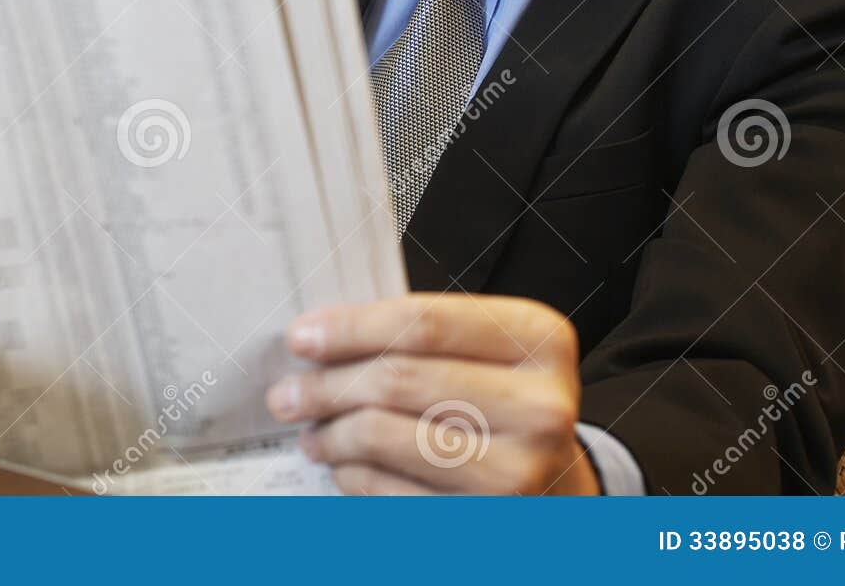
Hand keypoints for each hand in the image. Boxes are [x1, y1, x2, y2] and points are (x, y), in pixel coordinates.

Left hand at [265, 293, 601, 494]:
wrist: (558, 484)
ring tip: (311, 431)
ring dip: (332, 434)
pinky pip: (393, 493)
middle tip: (285, 393)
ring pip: (388, 437)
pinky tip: (342, 466)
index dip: (353, 327)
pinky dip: (355, 477)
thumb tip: (318, 338)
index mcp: (539, 339)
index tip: (300, 336)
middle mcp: (540, 406)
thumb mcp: (486, 350)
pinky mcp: (489, 522)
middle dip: (328, 386)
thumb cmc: (503, 401)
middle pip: (400, 380)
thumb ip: (420, 335)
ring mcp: (518, 472)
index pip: (426, 322)